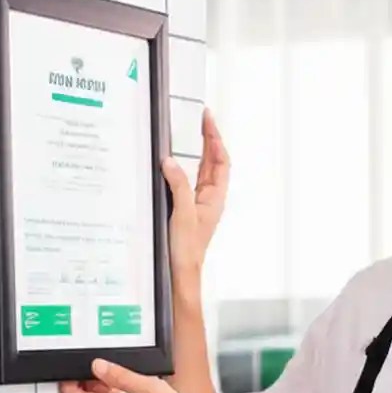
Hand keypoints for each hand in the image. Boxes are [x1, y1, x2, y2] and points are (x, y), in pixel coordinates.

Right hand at [164, 108, 229, 276]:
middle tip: (201, 118)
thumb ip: (179, 185)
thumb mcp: (183, 213)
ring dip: (197, 152)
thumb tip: (170, 161)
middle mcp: (209, 199)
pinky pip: (186, 183)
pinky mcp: (185, 210)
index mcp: (215, 198)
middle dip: (208, 139)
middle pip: (212, 163)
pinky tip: (174, 162)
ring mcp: (197, 204)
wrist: (180, 274)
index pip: (220, 160)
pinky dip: (182, 168)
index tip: (207, 119)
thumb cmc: (186, 249)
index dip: (215, 138)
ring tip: (192, 133)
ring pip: (200, 172)